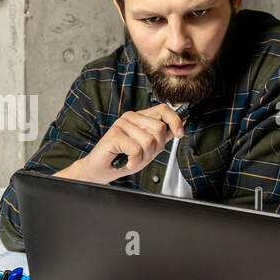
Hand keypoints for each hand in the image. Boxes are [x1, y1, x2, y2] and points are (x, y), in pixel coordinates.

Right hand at [57, 103, 183, 184]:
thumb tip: (179, 126)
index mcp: (140, 118)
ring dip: (143, 157)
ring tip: (132, 159)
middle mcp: (130, 117)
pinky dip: (134, 161)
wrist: (99, 170)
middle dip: (155, 148)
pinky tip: (127, 161)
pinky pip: (136, 149)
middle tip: (142, 155)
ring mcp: (121, 124)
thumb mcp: (148, 150)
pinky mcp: (114, 135)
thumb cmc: (122, 160)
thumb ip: (161, 137)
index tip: (180, 134)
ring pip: (148, 141)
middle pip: (159, 128)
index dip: (175, 121)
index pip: (163, 110)